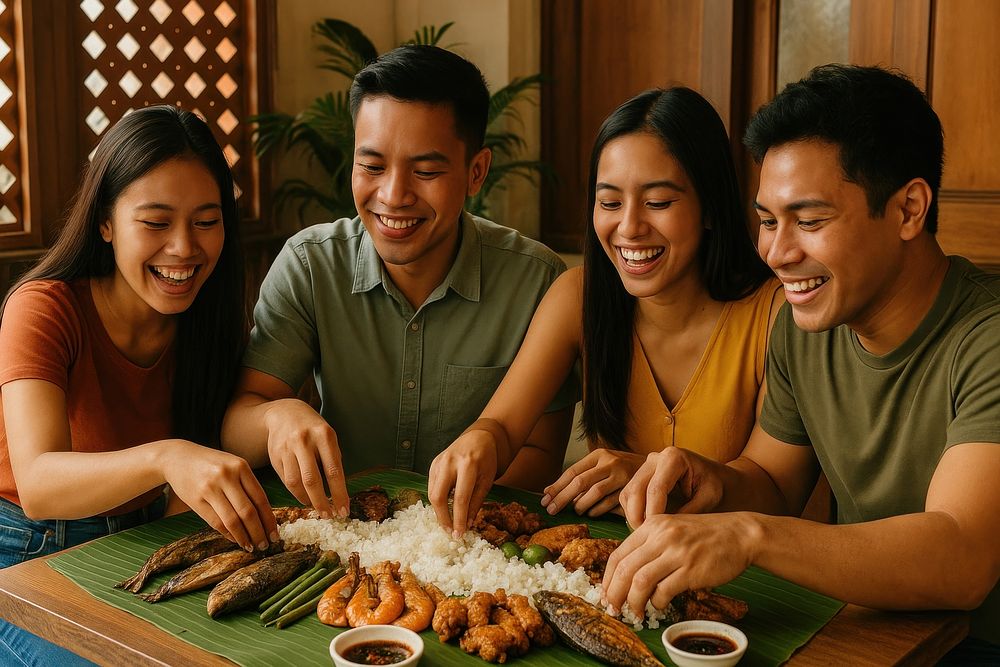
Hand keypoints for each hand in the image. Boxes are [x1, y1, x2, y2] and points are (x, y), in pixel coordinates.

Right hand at [161, 441, 278, 551]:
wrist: (178, 457)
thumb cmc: (211, 463)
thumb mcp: (233, 465)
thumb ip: (247, 485)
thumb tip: (265, 516)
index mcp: (240, 466)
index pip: (260, 498)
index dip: (269, 520)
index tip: (275, 534)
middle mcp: (226, 476)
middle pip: (248, 511)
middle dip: (259, 532)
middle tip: (265, 545)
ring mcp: (210, 488)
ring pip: (232, 520)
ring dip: (244, 537)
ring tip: (251, 546)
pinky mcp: (196, 500)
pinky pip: (216, 522)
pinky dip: (228, 534)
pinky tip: (236, 539)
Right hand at [262, 399, 348, 518]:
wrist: (285, 413)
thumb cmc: (314, 430)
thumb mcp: (328, 438)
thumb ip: (332, 461)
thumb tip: (339, 494)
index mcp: (324, 435)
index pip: (334, 471)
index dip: (339, 494)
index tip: (344, 510)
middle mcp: (304, 440)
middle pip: (312, 479)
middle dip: (321, 502)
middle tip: (328, 515)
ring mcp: (287, 448)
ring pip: (295, 482)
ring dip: (307, 499)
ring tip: (316, 507)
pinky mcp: (275, 455)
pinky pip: (286, 479)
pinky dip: (296, 492)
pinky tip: (304, 496)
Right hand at [428, 423, 503, 537]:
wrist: (479, 437)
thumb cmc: (486, 460)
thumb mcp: (487, 481)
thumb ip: (476, 503)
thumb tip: (467, 525)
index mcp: (468, 465)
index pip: (460, 498)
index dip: (459, 519)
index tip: (459, 535)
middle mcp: (449, 462)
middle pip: (438, 496)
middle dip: (443, 518)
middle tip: (450, 532)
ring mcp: (438, 461)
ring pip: (432, 493)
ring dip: (439, 511)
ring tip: (448, 523)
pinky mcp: (433, 463)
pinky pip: (431, 486)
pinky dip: (438, 500)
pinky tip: (445, 508)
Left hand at [541, 448, 644, 515]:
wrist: (658, 469)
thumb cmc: (624, 470)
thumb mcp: (603, 466)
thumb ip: (580, 476)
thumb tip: (549, 491)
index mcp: (599, 454)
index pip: (572, 471)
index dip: (557, 486)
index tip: (545, 499)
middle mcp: (610, 462)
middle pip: (580, 481)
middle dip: (562, 498)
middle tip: (551, 510)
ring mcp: (622, 475)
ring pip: (594, 492)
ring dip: (581, 505)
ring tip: (575, 511)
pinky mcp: (632, 488)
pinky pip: (609, 502)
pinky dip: (597, 510)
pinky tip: (591, 514)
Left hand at [601, 512, 757, 615]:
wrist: (739, 534)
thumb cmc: (705, 535)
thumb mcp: (672, 528)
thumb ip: (650, 545)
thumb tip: (627, 574)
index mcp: (652, 526)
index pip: (618, 554)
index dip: (608, 578)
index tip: (607, 594)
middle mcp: (661, 536)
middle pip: (625, 569)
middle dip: (615, 593)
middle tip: (614, 608)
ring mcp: (677, 552)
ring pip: (640, 580)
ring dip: (633, 601)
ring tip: (635, 612)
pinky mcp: (692, 569)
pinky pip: (664, 590)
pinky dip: (657, 601)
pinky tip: (660, 604)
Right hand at [619, 447, 724, 529]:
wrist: (713, 478)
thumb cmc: (714, 487)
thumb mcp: (707, 499)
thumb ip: (688, 513)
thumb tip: (665, 531)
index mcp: (674, 457)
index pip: (656, 488)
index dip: (654, 513)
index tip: (657, 534)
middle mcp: (655, 458)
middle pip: (635, 489)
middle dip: (638, 516)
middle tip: (647, 538)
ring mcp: (645, 466)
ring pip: (628, 494)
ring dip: (633, 516)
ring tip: (647, 533)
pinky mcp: (639, 476)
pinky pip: (628, 496)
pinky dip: (633, 513)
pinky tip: (646, 525)